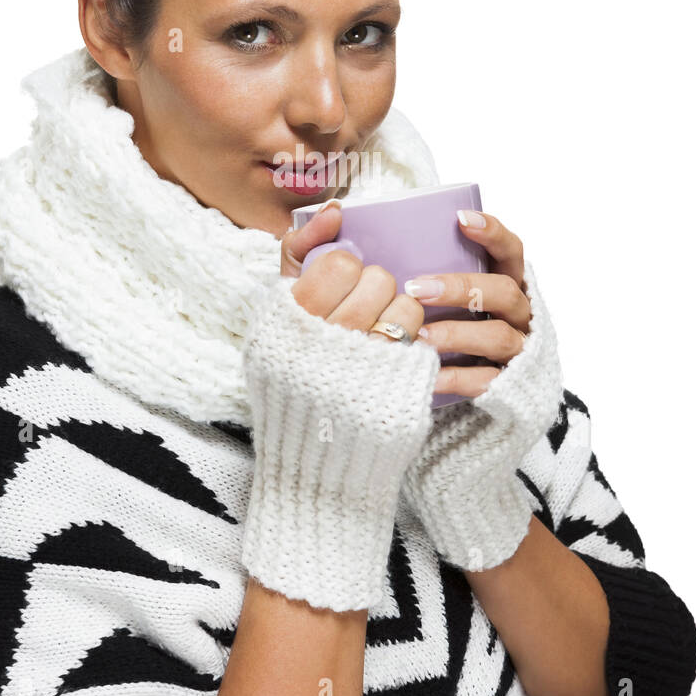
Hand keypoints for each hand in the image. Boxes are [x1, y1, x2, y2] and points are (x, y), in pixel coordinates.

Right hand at [242, 201, 440, 610]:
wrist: (314, 482)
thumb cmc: (294, 399)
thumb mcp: (273, 336)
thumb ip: (295, 272)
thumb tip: (334, 214)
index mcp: (288, 329)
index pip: (335, 265)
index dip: (346, 270)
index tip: (343, 286)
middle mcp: (326, 348)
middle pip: (375, 280)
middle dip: (376, 288)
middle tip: (367, 310)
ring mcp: (365, 371)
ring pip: (405, 307)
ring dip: (399, 313)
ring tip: (381, 335)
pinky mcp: (400, 395)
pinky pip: (422, 342)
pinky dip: (413, 344)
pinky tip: (395, 360)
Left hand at [405, 209, 529, 396]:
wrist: (496, 386)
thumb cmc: (462, 328)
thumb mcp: (460, 297)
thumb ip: (435, 272)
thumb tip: (371, 237)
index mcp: (510, 284)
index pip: (511, 251)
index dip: (492, 233)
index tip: (460, 219)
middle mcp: (520, 314)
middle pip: (504, 292)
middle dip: (461, 287)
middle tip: (416, 289)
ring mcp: (518, 350)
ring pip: (498, 336)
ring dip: (457, 333)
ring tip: (421, 335)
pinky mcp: (508, 385)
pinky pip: (485, 381)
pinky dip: (455, 377)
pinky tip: (427, 375)